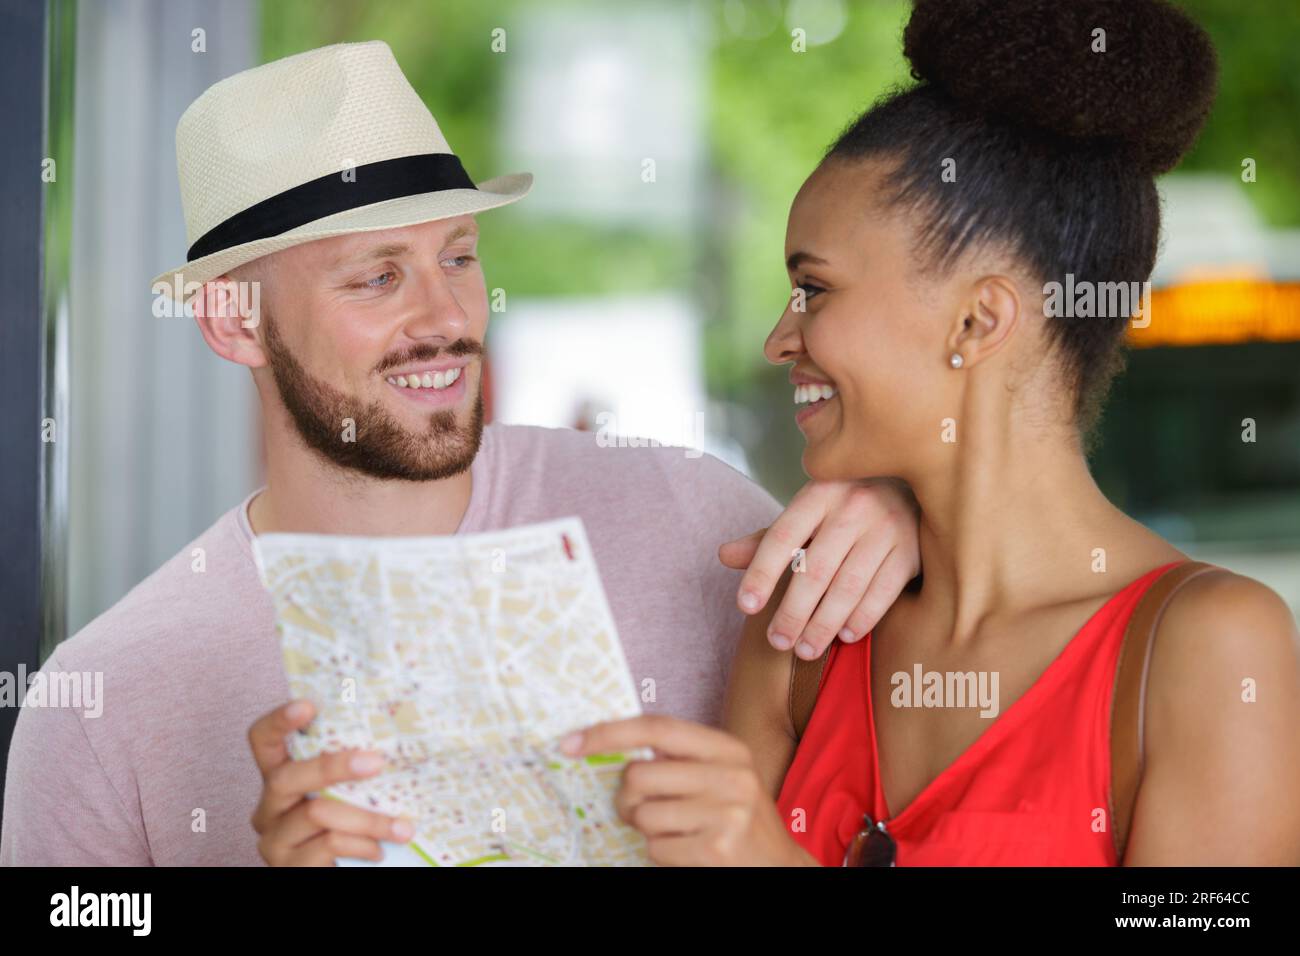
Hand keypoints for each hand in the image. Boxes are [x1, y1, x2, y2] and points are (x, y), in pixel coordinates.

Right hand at [248, 699, 415, 865]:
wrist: (341, 871)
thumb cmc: (350, 825)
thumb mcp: (347, 793)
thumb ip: (353, 770)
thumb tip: (397, 737)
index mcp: (280, 776)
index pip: (263, 740)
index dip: (278, 720)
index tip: (308, 705)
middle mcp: (269, 806)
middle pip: (287, 777)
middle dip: (334, 767)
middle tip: (377, 762)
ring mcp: (274, 838)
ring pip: (316, 813)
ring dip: (367, 818)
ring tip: (402, 826)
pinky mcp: (288, 866)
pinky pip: (327, 845)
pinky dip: (361, 845)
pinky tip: (379, 849)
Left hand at [561, 715, 818, 865]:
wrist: (779, 865)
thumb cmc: (736, 818)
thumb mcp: (720, 776)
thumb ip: (679, 758)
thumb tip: (609, 748)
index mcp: (728, 748)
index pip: (657, 727)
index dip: (609, 732)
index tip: (571, 743)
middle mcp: (731, 775)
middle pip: (640, 775)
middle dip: (628, 798)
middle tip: (640, 810)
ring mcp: (726, 813)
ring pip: (644, 815)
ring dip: (649, 830)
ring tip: (677, 832)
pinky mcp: (715, 849)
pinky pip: (655, 847)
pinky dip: (662, 854)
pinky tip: (687, 851)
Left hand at [720, 477, 919, 658]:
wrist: (908, 485)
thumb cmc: (845, 509)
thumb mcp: (806, 515)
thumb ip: (767, 540)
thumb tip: (724, 556)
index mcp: (819, 493)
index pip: (781, 537)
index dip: (760, 573)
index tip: (745, 607)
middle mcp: (853, 505)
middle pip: (815, 569)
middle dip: (793, 612)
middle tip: (777, 642)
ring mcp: (887, 526)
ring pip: (848, 586)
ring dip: (823, 624)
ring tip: (805, 649)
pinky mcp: (911, 549)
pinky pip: (883, 592)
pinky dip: (862, 618)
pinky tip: (844, 636)